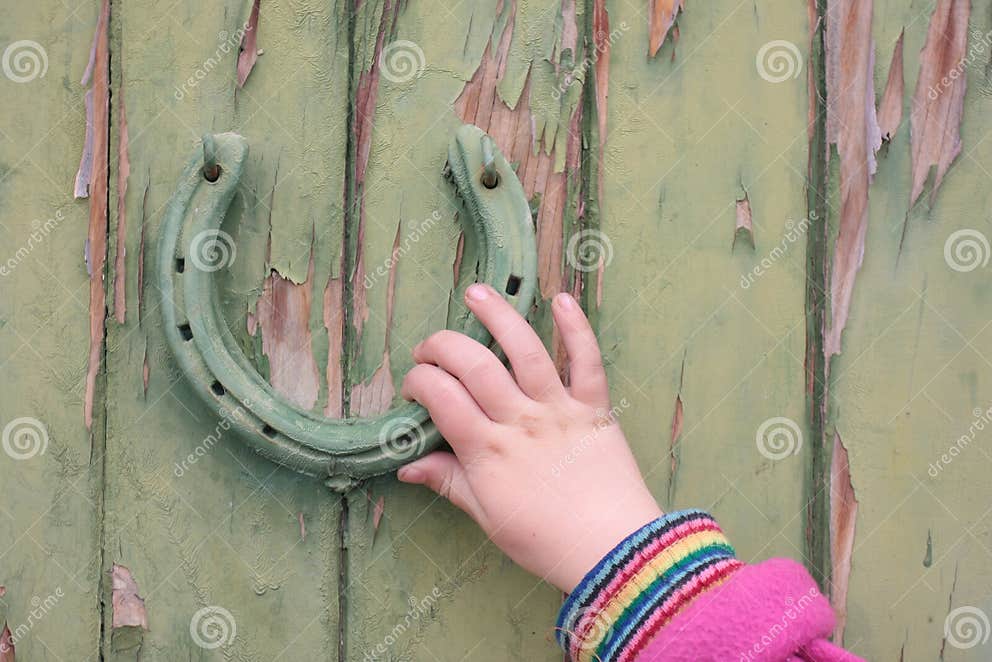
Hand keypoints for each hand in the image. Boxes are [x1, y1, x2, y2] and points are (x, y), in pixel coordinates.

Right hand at [399, 283, 662, 592]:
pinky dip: (577, 328)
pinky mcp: (594, 408)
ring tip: (478, 294)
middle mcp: (520, 421)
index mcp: (488, 451)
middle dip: (443, 346)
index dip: (420, 382)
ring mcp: (559, 410)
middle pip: (474, 367)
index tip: (415, 385)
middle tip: (430, 347)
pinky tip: (562, 300)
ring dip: (498, 317)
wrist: (614, 552)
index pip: (441, 399)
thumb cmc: (546, 541)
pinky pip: (587, 361)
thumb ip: (449, 483)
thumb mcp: (488, 518)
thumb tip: (406, 466)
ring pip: (524, 352)